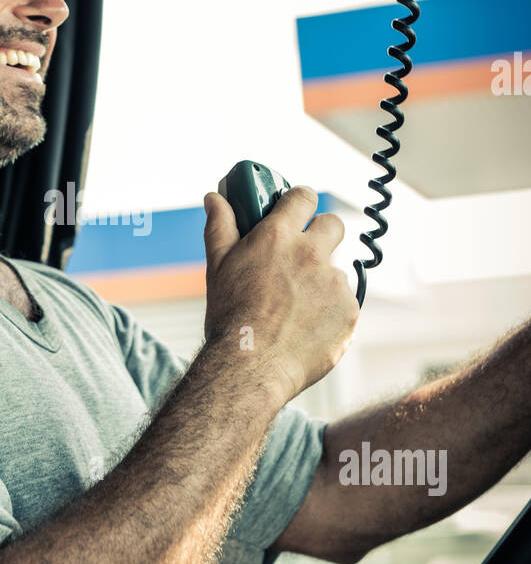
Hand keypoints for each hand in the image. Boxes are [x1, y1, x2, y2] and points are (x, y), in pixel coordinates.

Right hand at [202, 185, 357, 402]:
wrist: (251, 367)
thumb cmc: (230, 317)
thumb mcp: (217, 266)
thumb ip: (220, 226)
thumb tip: (214, 198)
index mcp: (278, 236)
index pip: (302, 196)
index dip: (299, 201)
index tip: (296, 211)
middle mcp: (311, 254)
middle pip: (333, 224)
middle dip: (321, 234)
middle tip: (301, 257)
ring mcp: (334, 283)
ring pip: (336, 271)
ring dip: (321, 282)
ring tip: (294, 309)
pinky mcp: (349, 312)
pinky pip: (344, 304)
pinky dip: (330, 312)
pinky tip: (306, 328)